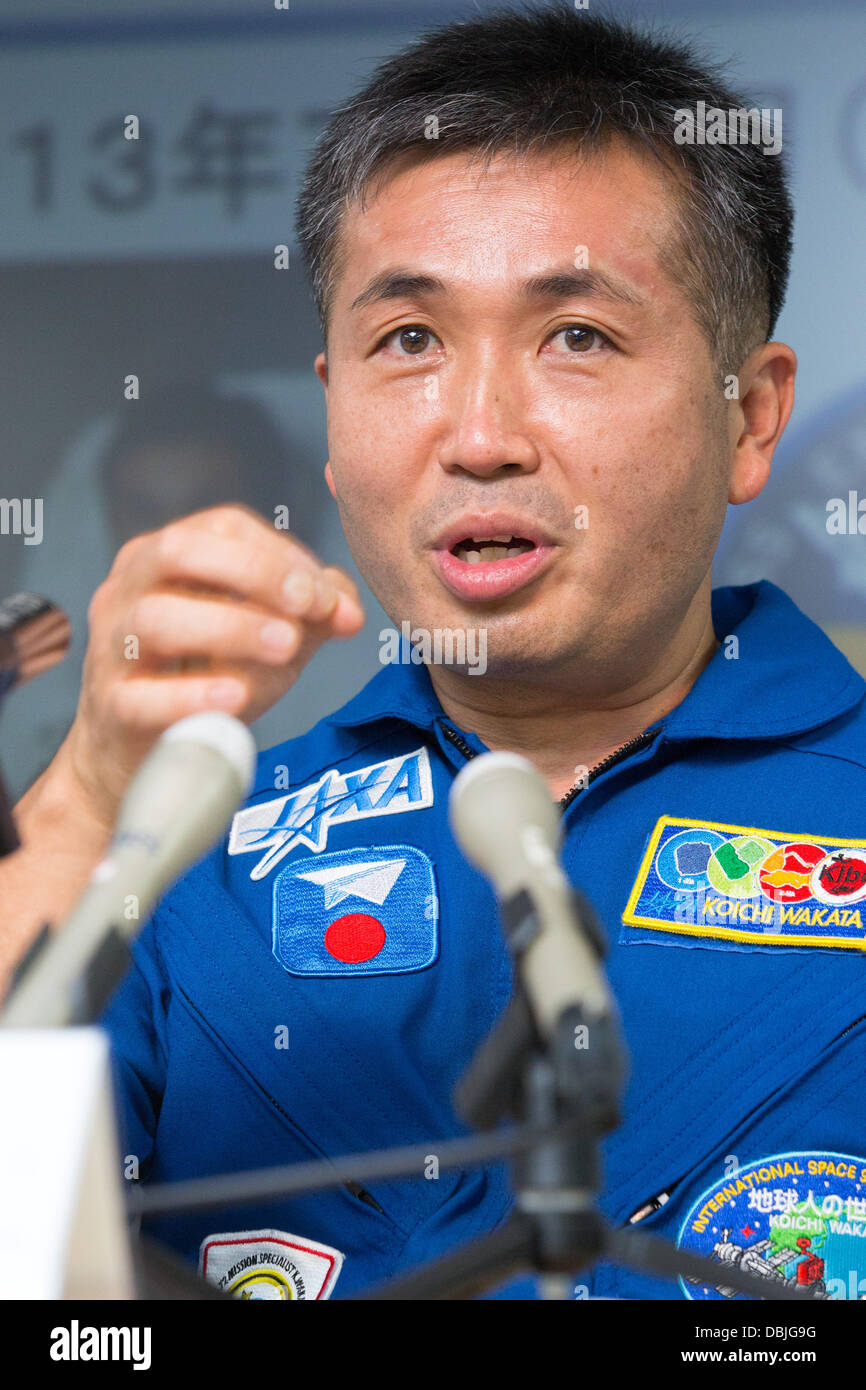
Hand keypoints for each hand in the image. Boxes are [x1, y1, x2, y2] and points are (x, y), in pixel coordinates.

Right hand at [63, 504, 364, 823]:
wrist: (152, 756)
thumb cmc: (209, 677)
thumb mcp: (269, 635)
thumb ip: (314, 614)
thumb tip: (349, 612)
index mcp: (166, 556)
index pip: (223, 527)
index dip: (281, 553)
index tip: (323, 595)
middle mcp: (129, 589)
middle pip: (178, 552)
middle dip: (253, 571)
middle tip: (307, 604)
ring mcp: (114, 647)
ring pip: (156, 619)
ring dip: (230, 627)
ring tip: (286, 645)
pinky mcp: (113, 708)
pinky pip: (142, 697)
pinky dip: (191, 695)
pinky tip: (236, 695)